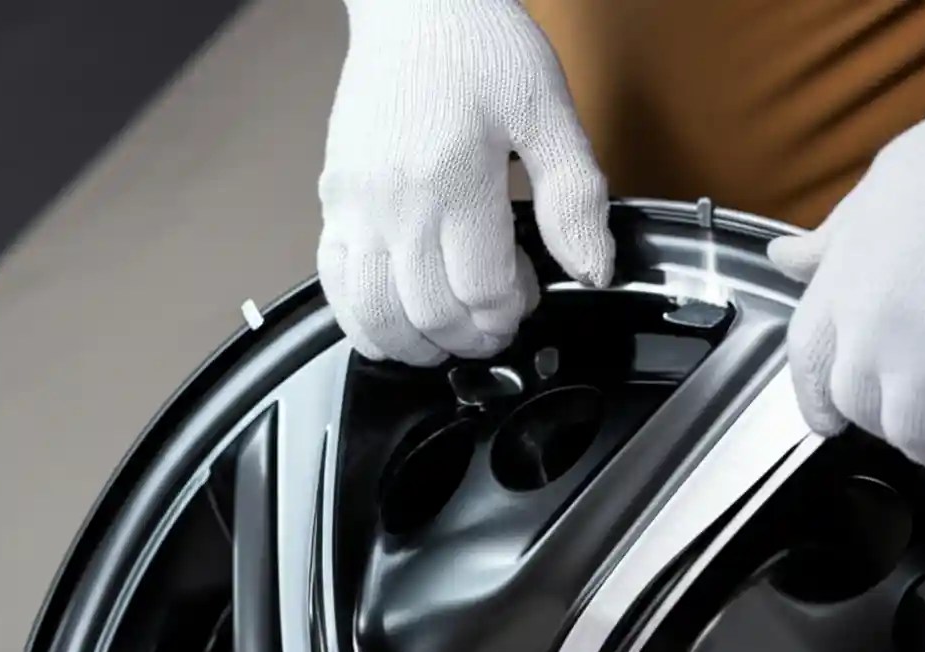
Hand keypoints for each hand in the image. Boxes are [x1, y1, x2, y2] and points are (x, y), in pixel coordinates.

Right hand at [318, 0, 613, 365]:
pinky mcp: (333, 202)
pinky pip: (334, 282)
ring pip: (374, 312)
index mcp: (456, 178)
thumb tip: (591, 269)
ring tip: (445, 343)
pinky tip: (387, 332)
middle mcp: (397, 200)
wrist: (414, 7)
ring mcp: (356, 205)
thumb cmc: (480, 47)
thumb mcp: (549, 112)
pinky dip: (358, 321)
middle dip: (470, 338)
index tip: (525, 299)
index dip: (509, 313)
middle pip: (430, 312)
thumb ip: (573, 197)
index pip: (481, 289)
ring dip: (414, 345)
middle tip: (494, 328)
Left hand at [769, 92, 924, 501]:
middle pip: (860, 405)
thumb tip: (785, 257)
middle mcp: (872, 332)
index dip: (814, 398)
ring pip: (913, 434)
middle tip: (910, 424)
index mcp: (838, 286)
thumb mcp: (881, 187)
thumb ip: (834, 241)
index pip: (807, 363)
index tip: (827, 420)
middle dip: (882, 422)